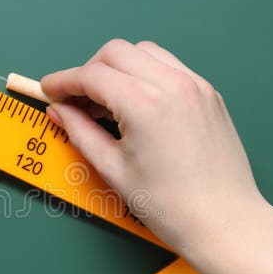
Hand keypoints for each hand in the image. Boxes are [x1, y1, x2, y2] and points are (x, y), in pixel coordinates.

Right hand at [41, 39, 265, 252]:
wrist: (224, 221)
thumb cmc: (170, 205)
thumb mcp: (113, 169)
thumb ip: (80, 132)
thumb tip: (59, 111)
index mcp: (144, 103)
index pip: (91, 75)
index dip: (63, 81)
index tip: (48, 90)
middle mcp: (172, 83)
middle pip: (116, 52)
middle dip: (88, 71)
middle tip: (74, 100)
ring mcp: (195, 85)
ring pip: (144, 52)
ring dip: (118, 68)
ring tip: (106, 102)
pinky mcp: (209, 94)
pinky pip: (169, 66)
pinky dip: (145, 74)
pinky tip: (137, 103)